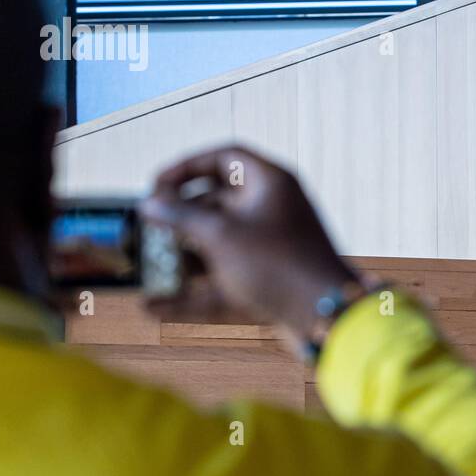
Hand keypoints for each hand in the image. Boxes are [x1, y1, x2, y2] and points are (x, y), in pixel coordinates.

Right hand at [138, 145, 361, 342]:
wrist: (327, 318)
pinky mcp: (268, 282)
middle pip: (218, 202)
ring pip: (219, 245)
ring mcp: (271, 248)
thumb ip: (182, 216)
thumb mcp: (222, 235)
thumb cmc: (278, 266)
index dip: (187, 167)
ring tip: (147, 265)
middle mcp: (273, 211)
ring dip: (183, 256)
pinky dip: (192, 294)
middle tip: (148, 227)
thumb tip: (150, 203)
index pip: (226, 157)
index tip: (155, 184)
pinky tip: (154, 307)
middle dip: (180, 216)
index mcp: (271, 184)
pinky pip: (223, 283)